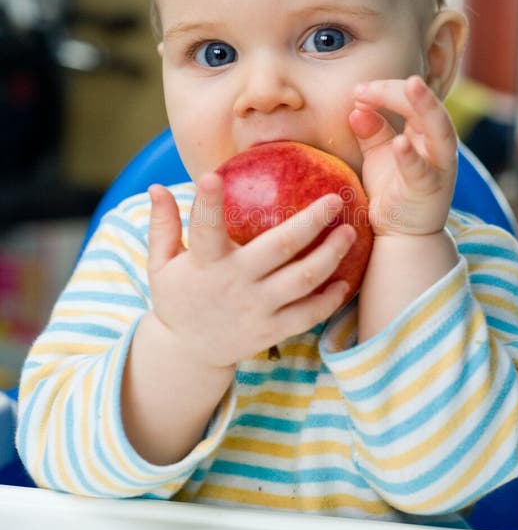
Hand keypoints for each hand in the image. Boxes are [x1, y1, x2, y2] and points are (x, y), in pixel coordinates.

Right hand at [146, 177, 355, 368]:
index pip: (203, 229)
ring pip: (303, 279)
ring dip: (330, 255)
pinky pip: (308, 314)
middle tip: (335, 199)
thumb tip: (157, 187)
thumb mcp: (160, 264)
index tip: (211, 176)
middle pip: (278, 248)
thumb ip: (162, 226)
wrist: (188, 353)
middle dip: (310, 222)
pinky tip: (344, 280)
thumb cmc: (177, 298)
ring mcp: (256, 309)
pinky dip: (329, 299)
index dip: (206, 204)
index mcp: (203, 264)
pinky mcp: (272, 330)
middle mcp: (234, 284)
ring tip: (350, 232)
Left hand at [349, 75, 456, 236]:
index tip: (357, 91)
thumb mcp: (379, 155)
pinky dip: (411, 156)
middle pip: (428, 109)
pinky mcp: (429, 191)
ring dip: (426, 107)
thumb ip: (371, 130)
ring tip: (412, 86)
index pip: (411, 101)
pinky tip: (399, 143)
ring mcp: (438, 168)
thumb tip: (356, 107)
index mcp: (425, 133)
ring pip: (440, 131)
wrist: (401, 235)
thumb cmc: (392, 190)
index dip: (386, 91)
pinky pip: (422, 171)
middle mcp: (438, 146)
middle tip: (369, 86)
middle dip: (405, 91)